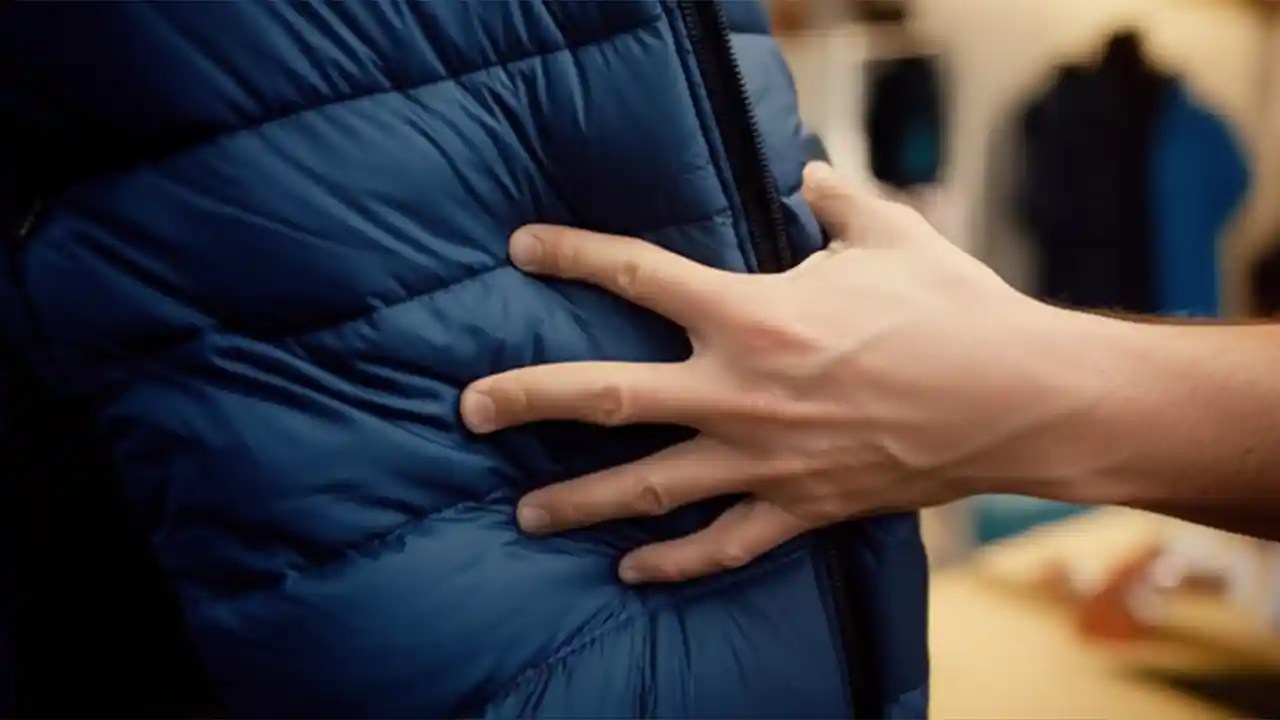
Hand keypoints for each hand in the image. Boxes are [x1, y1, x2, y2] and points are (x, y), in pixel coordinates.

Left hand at [462, 162, 1093, 583]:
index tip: (524, 250)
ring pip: (650, 485)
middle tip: (470, 409)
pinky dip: (676, 561)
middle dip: (529, 400)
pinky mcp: (801, 507)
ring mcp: (766, 458)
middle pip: (609, 396)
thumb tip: (804, 171)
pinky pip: (724, 545)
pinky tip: (631, 570)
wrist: (1020, 398)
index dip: (573, 255)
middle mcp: (742, 390)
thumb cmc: (954, 308)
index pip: (638, 277)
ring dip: (580, 500)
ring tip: (526, 511)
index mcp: (755, 313)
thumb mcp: (890, 232)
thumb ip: (833, 198)